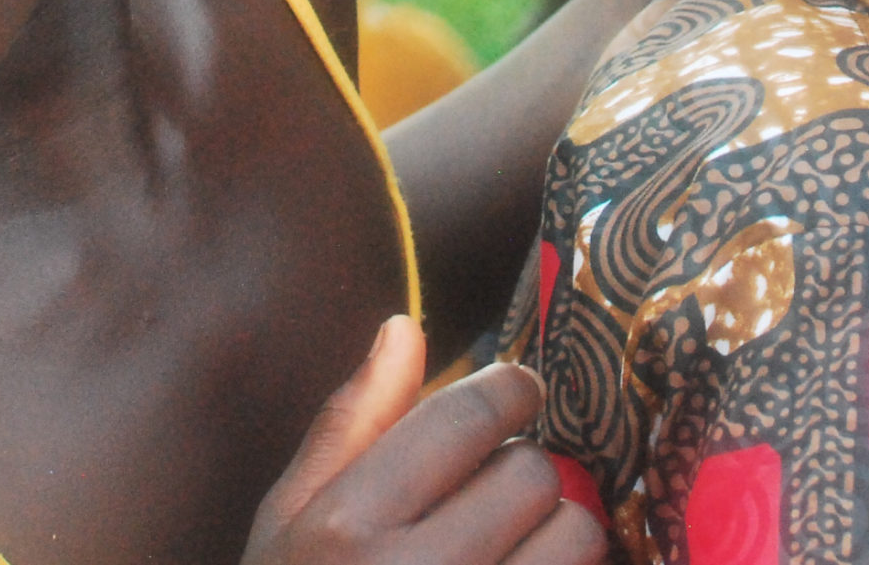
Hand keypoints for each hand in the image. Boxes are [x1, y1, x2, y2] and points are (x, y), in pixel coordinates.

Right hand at [243, 317, 603, 564]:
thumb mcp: (290, 528)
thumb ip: (349, 428)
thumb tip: (403, 327)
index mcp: (347, 529)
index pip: (467, 416)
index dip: (507, 390)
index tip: (516, 393)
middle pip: (532, 474)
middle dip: (522, 477)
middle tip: (494, 501)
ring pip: (577, 538)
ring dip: (558, 537)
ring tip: (513, 555)